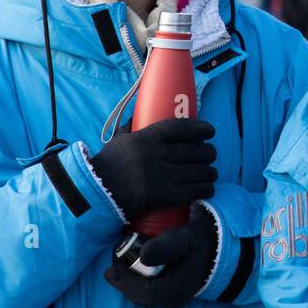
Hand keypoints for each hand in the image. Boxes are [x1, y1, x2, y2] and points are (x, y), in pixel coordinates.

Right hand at [89, 118, 216, 222]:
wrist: (96, 193)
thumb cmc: (108, 165)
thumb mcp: (119, 140)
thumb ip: (133, 127)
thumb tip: (142, 111)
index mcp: (146, 137)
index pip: (180, 128)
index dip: (200, 128)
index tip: (210, 130)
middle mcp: (155, 155)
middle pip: (194, 151)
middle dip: (209, 153)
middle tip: (211, 154)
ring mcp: (160, 176)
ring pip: (197, 172)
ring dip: (209, 172)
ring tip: (210, 173)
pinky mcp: (162, 195)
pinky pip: (192, 190)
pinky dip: (204, 189)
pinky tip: (208, 188)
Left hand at [104, 203, 219, 307]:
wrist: (221, 245)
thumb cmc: (200, 240)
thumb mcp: (183, 239)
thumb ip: (164, 247)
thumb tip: (142, 256)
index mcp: (176, 288)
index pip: (143, 293)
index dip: (124, 281)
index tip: (111, 267)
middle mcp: (176, 297)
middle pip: (142, 297)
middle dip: (124, 283)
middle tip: (111, 267)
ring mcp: (177, 297)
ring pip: (146, 297)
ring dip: (130, 284)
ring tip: (118, 269)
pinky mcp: (177, 292)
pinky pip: (152, 294)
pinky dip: (139, 285)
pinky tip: (133, 273)